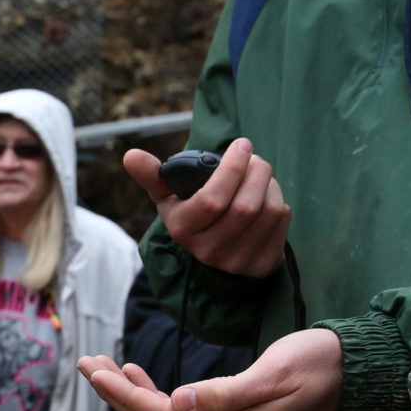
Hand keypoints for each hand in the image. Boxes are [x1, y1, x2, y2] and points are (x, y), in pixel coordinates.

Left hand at [77, 327, 342, 410]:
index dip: (124, 396)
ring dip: (131, 394)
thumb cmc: (318, 364)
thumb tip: (180, 403)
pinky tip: (139, 376)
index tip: (95, 371)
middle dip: (117, 395)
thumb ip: (229, 393)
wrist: (354, 374)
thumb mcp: (275, 372)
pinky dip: (154, 395)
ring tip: (103, 366)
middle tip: (86, 362)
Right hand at [122, 137, 289, 277]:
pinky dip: (279, 201)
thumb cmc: (191, 215)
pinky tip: (268, 197)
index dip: (231, 169)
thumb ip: (152, 175)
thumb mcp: (168, 198)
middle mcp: (209, 251)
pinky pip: (280, 223)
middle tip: (255, 159)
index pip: (212, 200)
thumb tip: (130, 155)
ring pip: (267, 211)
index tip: (241, 145)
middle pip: (245, 206)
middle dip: (257, 173)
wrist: (214, 256)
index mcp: (183, 230)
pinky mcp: (261, 265)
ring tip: (260, 176)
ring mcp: (236, 262)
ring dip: (270, 185)